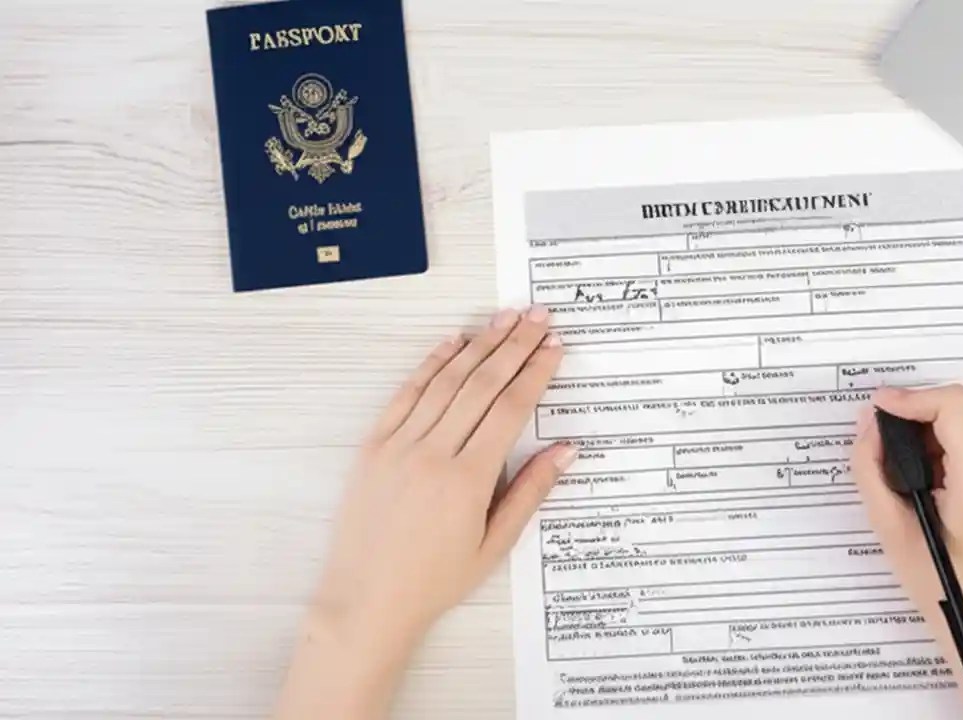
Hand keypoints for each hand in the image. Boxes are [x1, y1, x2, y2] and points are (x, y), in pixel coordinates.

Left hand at [275, 306, 576, 719]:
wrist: (366, 600)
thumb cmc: (433, 581)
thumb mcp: (494, 545)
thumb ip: (529, 491)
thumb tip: (564, 451)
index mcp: (467, 480)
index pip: (510, 410)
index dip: (535, 373)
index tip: (554, 347)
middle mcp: (432, 454)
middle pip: (481, 385)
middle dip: (514, 346)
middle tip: (538, 316)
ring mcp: (398, 446)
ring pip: (445, 382)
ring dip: (478, 345)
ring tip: (505, 318)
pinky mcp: (373, 447)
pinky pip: (405, 395)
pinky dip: (431, 365)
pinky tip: (453, 343)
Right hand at [852, 385, 962, 625]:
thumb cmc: (935, 577)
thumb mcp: (888, 525)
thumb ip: (871, 468)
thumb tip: (868, 421)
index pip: (952, 407)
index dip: (910, 398)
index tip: (876, 407)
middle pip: (954, 409)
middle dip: (911, 414)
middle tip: (877, 440)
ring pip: (957, 419)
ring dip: (921, 428)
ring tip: (894, 462)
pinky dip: (934, 441)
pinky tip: (916, 472)